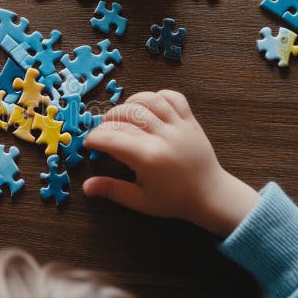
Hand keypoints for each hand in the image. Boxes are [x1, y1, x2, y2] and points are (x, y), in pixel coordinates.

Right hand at [83, 90, 259, 236]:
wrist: (210, 195)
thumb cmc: (173, 200)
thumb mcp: (140, 201)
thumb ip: (112, 190)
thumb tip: (86, 187)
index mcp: (148, 158)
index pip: (113, 138)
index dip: (95, 137)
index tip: (89, 143)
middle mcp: (163, 137)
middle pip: (127, 114)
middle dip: (108, 120)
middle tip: (103, 131)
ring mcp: (178, 125)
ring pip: (149, 100)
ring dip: (129, 103)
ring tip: (121, 116)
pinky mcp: (190, 120)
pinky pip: (173, 97)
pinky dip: (157, 96)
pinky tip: (146, 106)